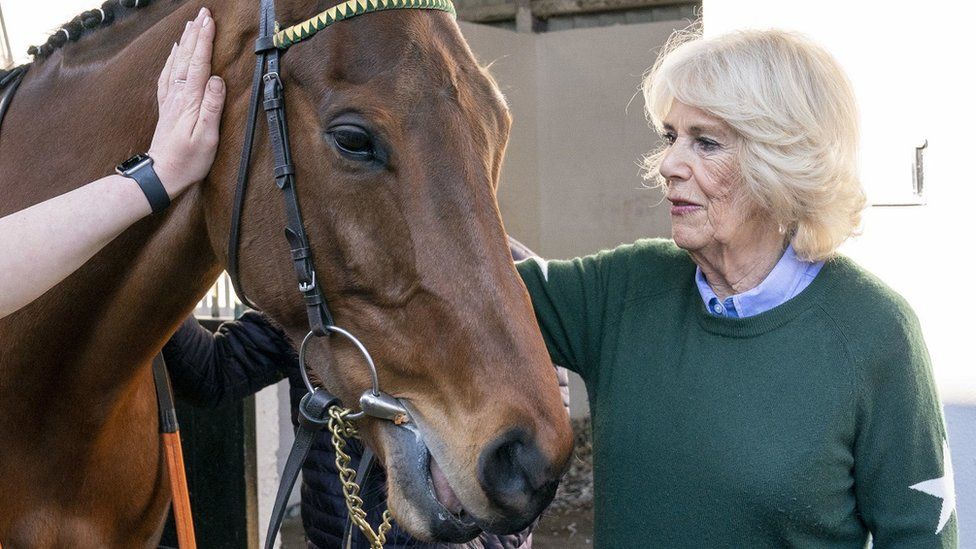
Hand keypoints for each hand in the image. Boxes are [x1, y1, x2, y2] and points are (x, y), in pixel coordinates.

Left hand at [148, 7, 224, 197]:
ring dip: (184, 42)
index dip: (205, 40)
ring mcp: (170, 100)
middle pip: (186, 57)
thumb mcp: (207, 137)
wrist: (162, 175)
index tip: (210, 20)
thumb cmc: (188, 160)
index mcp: (190, 100)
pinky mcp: (167, 107)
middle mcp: (178, 95)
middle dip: (196, 34)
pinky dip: (172, 59)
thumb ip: (212, 107)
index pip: (199, 63)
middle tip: (203, 13)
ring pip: (176, 62)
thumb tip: (217, 79)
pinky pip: (168, 75)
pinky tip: (174, 52)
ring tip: (190, 25)